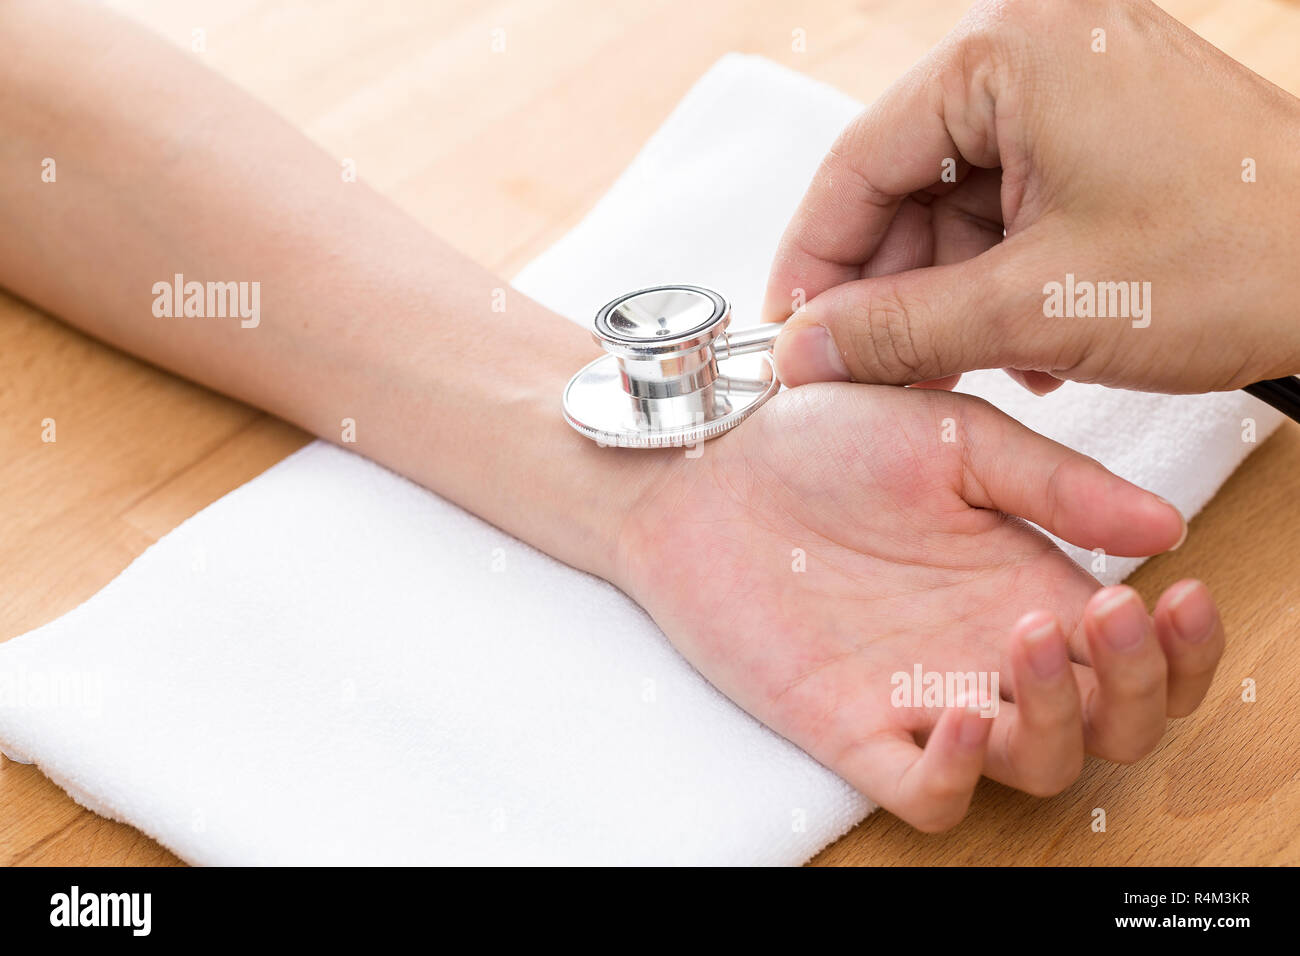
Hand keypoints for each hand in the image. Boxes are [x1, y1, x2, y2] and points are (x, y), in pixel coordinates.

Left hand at [618, 384, 1221, 829]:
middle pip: (1108, 723)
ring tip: (1031, 634)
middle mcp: (982, 647)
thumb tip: (1165, 524)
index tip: (1178, 595)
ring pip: (1036, 765)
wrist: (706, 462)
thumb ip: (1052, 483)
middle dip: (1139, 688)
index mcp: (1021, 581)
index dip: (1178, 646)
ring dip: (1058, 719)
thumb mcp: (951, 436)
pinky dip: (960, 774)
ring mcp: (920, 693)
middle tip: (1108, 614)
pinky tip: (959, 706)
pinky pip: (929, 793)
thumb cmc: (819, 439)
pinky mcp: (849, 724)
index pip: (1133, 650)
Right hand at [764, 0, 1299, 395]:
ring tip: (965, 370)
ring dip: (947, 295)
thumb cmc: (1236, 263)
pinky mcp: (1104, 123)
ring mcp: (1074, 83)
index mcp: (1007, 54)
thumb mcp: (1034, 308)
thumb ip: (899, 330)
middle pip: (905, 181)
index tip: (794, 331)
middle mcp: (1035, 48)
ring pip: (956, 201)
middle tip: (875, 369)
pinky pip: (1011, 201)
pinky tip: (1017, 341)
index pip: (858, 161)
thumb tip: (805, 349)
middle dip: (890, 287)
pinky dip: (999, 276)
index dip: (816, 260)